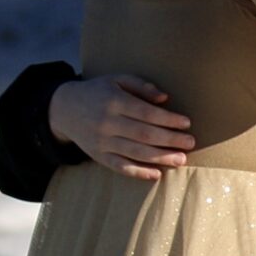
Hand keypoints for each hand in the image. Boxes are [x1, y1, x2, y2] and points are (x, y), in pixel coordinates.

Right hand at [49, 76, 193, 181]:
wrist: (65, 109)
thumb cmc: (98, 92)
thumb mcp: (116, 80)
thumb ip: (140, 86)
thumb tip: (164, 98)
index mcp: (114, 102)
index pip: (146, 113)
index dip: (168, 119)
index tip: (186, 123)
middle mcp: (108, 123)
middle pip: (144, 134)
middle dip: (170, 140)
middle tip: (190, 143)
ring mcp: (102, 142)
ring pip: (135, 152)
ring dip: (161, 158)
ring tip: (181, 160)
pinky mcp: (99, 156)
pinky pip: (121, 167)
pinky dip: (139, 172)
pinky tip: (157, 174)